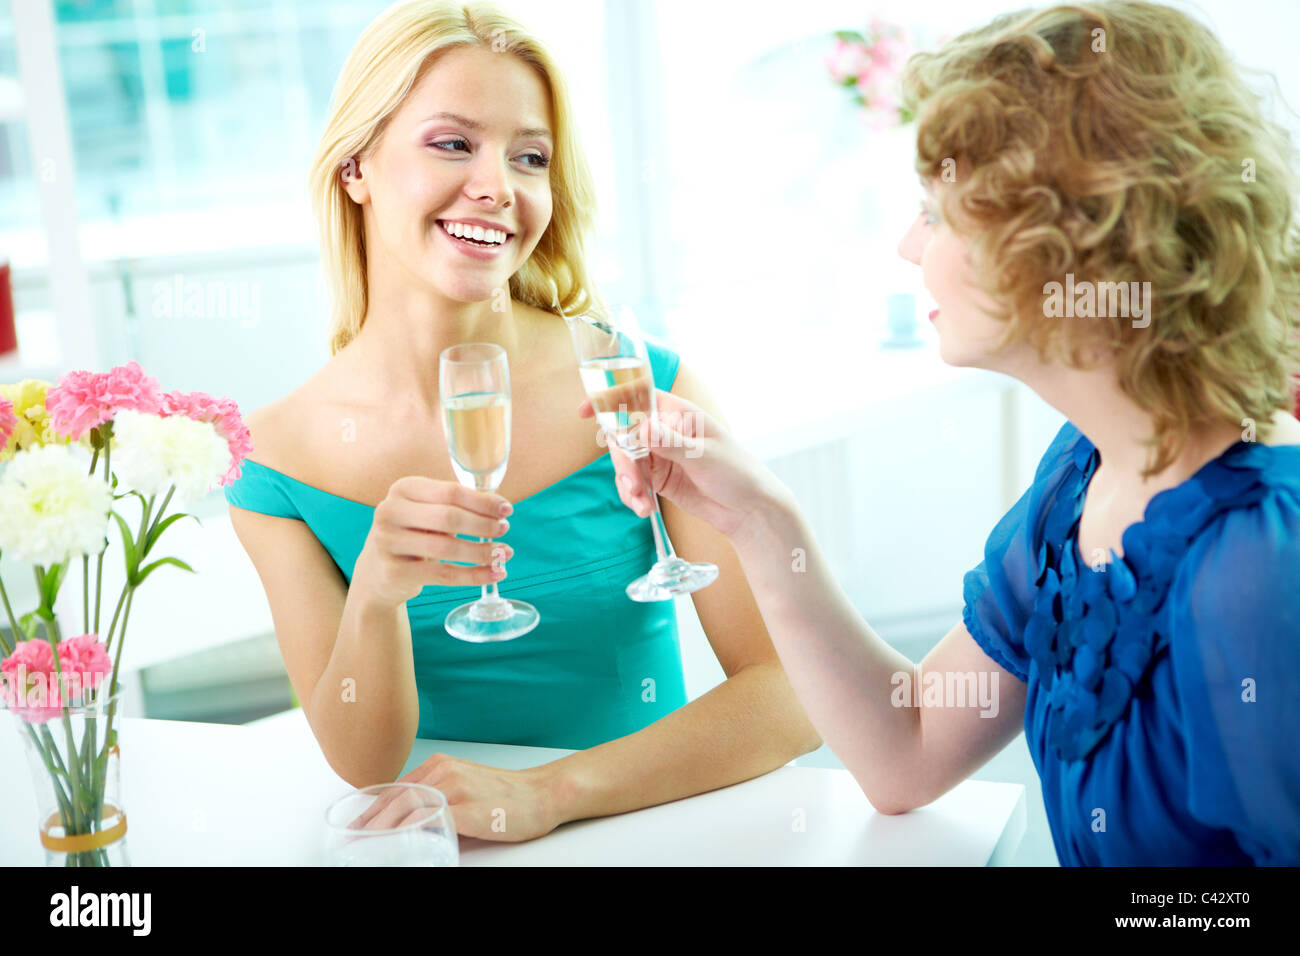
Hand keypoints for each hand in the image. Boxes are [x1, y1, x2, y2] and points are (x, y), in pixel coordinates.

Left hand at [351, 752, 561, 843]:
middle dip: (370, 820)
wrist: (544, 793)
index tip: (358, 825)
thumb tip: (413, 821)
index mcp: (442, 766)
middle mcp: (445, 772)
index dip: (373, 808)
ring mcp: (456, 789)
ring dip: (382, 828)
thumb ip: (440, 797)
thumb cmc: (508, 796)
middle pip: (395, 796)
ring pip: (406, 806)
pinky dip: (407, 831)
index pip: (397, 787)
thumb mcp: (468, 788)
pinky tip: (399, 843)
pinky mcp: (468, 808)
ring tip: (368, 845)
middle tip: (354, 839)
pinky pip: (428, 819)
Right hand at [352, 476, 514, 606]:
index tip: (507, 509)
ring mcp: (387, 543)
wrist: (377, 572)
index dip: (483, 502)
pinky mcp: (393, 572)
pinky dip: (474, 575)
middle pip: (449, 518)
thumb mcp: (427, 513)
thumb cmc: (414, 535)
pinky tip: (494, 573)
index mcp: (403, 489)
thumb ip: (456, 505)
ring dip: (482, 551)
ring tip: (503, 553)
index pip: (450, 492)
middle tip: (504, 529)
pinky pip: (443, 575)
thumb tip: (500, 506)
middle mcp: (389, 512)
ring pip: (447, 548)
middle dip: (483, 525)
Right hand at [578, 389, 790, 546]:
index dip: (609, 400)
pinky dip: (633, 495)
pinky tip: (643, 510)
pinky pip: (633, 482)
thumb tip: (642, 427)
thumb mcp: (705, 456)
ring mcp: (659, 455)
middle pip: (623, 436)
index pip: (637, 397)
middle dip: (622, 461)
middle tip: (633, 485)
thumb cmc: (737, 472)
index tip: (586, 412)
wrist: (750, 510)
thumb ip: (671, 442)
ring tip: (641, 504)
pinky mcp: (658, 479)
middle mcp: (664, 431)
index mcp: (678, 413)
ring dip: (627, 483)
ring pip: (625, 462)